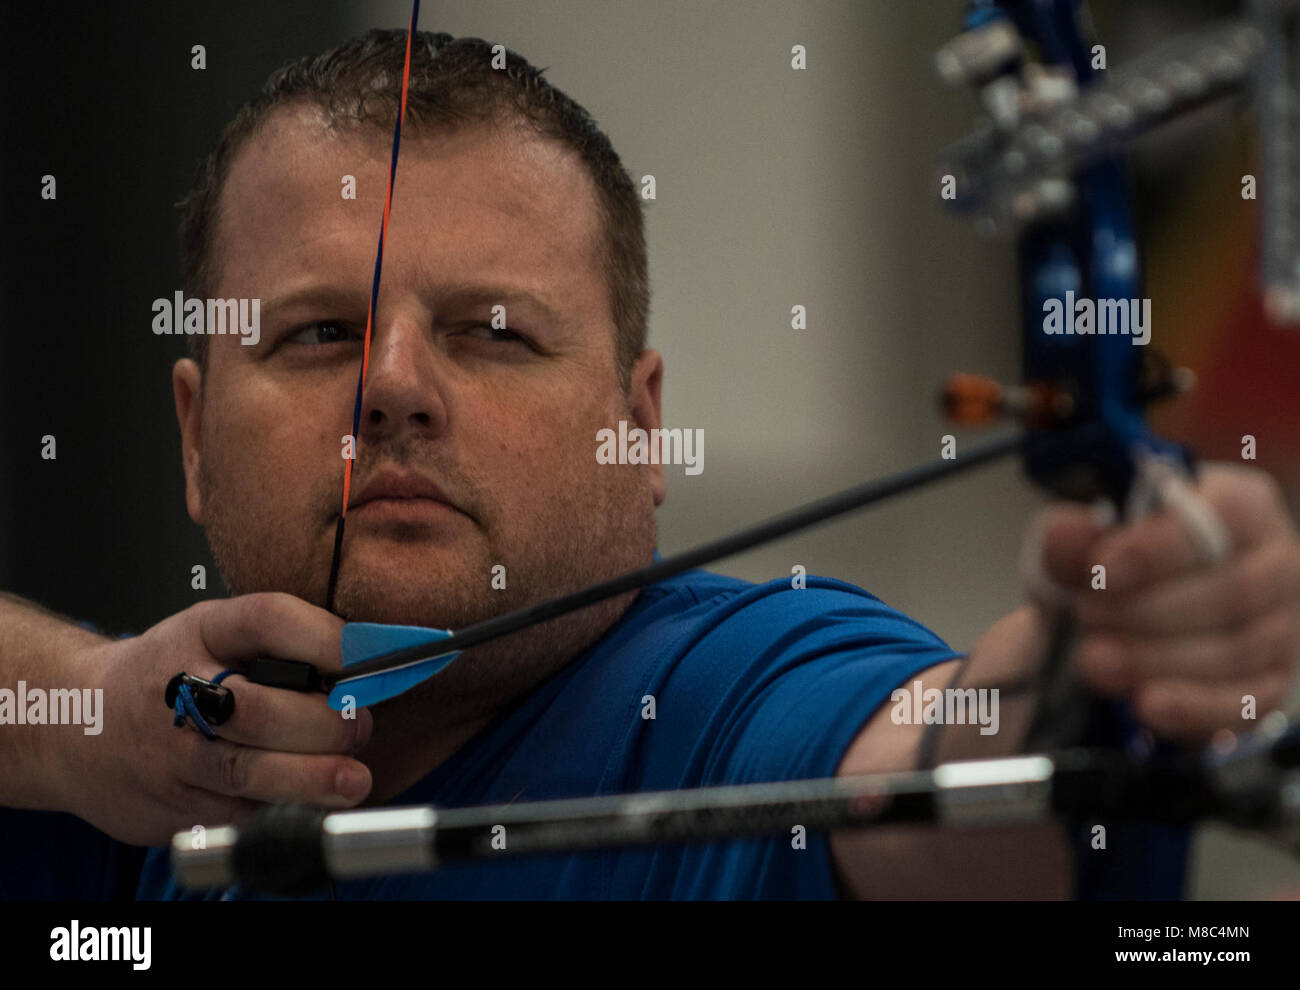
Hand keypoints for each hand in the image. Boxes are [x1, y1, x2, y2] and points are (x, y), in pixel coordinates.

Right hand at [59, 593, 372, 844]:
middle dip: (325, 724)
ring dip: (311, 778)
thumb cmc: (172, 672)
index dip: (325, 638)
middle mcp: (180, 691)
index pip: (267, 619)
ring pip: (246, 772)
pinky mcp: (171, 806)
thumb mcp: (216, 634)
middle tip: (359, 726)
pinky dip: (283, 811)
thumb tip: (371, 665)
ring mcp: (171, 754)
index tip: (369, 656)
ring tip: (354, 780)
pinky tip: (310, 802)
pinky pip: (238, 815)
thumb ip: (283, 644)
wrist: (78, 724)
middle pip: (260, 708)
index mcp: (201, 632)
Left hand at [1032, 464, 1299, 742]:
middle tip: (1085, 618)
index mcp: (1240, 506)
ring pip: (1236, 649)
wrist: (1123, 619)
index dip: (1159, 548)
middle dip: (1147, 611)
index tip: (1102, 571)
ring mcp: (1282, 625)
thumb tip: (1065, 533)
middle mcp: (1275, 562)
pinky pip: (1245, 701)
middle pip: (1231, 590)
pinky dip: (1192, 706)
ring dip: (1157, 659)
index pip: (1222, 516)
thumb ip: (1071, 539)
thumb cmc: (1115, 567)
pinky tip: (1145, 704)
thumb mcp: (1085, 544)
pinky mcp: (1272, 681)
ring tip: (1093, 661)